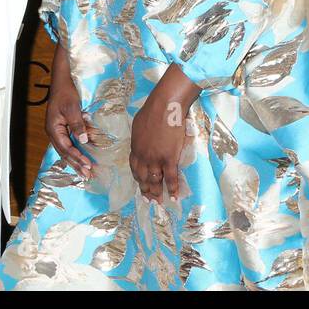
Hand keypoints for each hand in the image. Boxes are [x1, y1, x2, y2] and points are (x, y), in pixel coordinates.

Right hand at [45, 40, 93, 177]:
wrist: (62, 80)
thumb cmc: (66, 92)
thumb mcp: (72, 108)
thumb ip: (77, 125)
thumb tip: (83, 141)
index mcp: (53, 129)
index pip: (66, 148)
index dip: (77, 158)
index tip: (88, 165)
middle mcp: (53, 132)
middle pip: (65, 153)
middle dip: (76, 164)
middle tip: (87, 175)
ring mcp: (57, 130)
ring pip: (66, 150)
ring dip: (76, 160)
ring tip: (85, 171)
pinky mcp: (62, 127)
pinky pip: (68, 143)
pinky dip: (75, 152)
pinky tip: (81, 158)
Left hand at [130, 66, 199, 204]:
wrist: (164, 107)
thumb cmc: (152, 111)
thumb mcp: (138, 125)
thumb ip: (139, 137)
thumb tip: (141, 141)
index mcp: (135, 148)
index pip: (134, 168)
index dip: (138, 179)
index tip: (140, 186)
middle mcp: (143, 157)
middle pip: (142, 178)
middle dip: (145, 190)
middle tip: (149, 200)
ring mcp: (156, 159)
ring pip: (155, 180)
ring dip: (156, 193)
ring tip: (159, 202)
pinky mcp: (169, 158)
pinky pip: (170, 178)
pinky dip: (172, 189)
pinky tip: (174, 197)